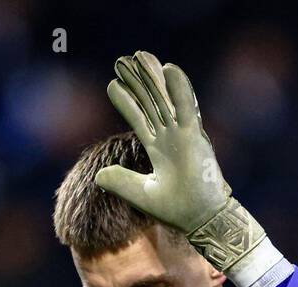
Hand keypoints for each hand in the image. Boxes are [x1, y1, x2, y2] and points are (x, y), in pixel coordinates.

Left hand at [95, 51, 230, 234]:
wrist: (199, 219)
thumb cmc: (176, 210)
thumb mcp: (141, 193)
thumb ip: (121, 181)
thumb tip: (98, 175)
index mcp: (160, 150)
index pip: (140, 119)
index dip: (127, 102)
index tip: (112, 84)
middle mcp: (172, 139)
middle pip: (151, 103)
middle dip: (138, 82)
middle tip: (123, 61)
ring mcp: (184, 136)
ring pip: (166, 100)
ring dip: (153, 78)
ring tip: (140, 56)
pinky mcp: (196, 137)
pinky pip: (187, 108)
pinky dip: (180, 89)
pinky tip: (170, 68)